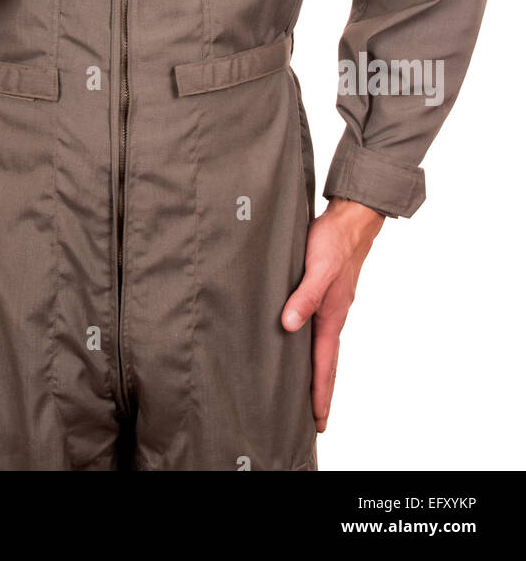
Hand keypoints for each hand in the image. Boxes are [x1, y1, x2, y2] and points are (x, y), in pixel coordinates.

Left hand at [282, 197, 385, 431]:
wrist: (351, 219)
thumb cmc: (334, 242)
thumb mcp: (318, 268)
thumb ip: (304, 296)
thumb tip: (289, 326)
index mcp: (332, 316)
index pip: (324, 364)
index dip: (320, 392)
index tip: (318, 420)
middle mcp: (334, 316)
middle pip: (328, 363)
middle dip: (323, 392)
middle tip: (317, 421)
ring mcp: (332, 306)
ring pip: (325, 348)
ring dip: (320, 372)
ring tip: (312, 394)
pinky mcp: (328, 294)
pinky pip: (321, 330)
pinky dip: (317, 348)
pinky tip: (307, 346)